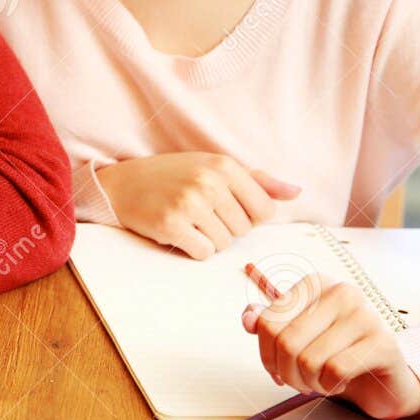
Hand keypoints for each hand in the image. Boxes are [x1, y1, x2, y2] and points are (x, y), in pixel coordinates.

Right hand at [95, 152, 300, 258]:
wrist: (123, 184)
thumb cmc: (173, 176)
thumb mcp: (213, 167)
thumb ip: (257, 181)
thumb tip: (296, 192)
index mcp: (225, 166)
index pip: (265, 210)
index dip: (248, 216)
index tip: (225, 208)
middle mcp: (209, 182)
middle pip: (244, 230)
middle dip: (225, 228)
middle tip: (200, 213)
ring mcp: (190, 204)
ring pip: (224, 243)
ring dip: (208, 240)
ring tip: (188, 222)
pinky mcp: (171, 224)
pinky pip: (203, 253)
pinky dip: (193, 249)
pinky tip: (179, 233)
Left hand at [242, 263, 419, 419]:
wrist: (382, 378)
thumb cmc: (335, 353)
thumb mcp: (298, 335)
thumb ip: (270, 324)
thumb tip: (248, 318)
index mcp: (315, 284)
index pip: (268, 322)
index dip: (266, 355)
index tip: (277, 370)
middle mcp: (342, 292)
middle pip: (286, 342)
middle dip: (287, 373)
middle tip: (300, 382)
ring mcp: (365, 315)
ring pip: (309, 360)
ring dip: (309, 383)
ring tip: (320, 382)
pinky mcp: (383, 342)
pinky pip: (335, 371)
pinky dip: (330, 386)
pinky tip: (338, 383)